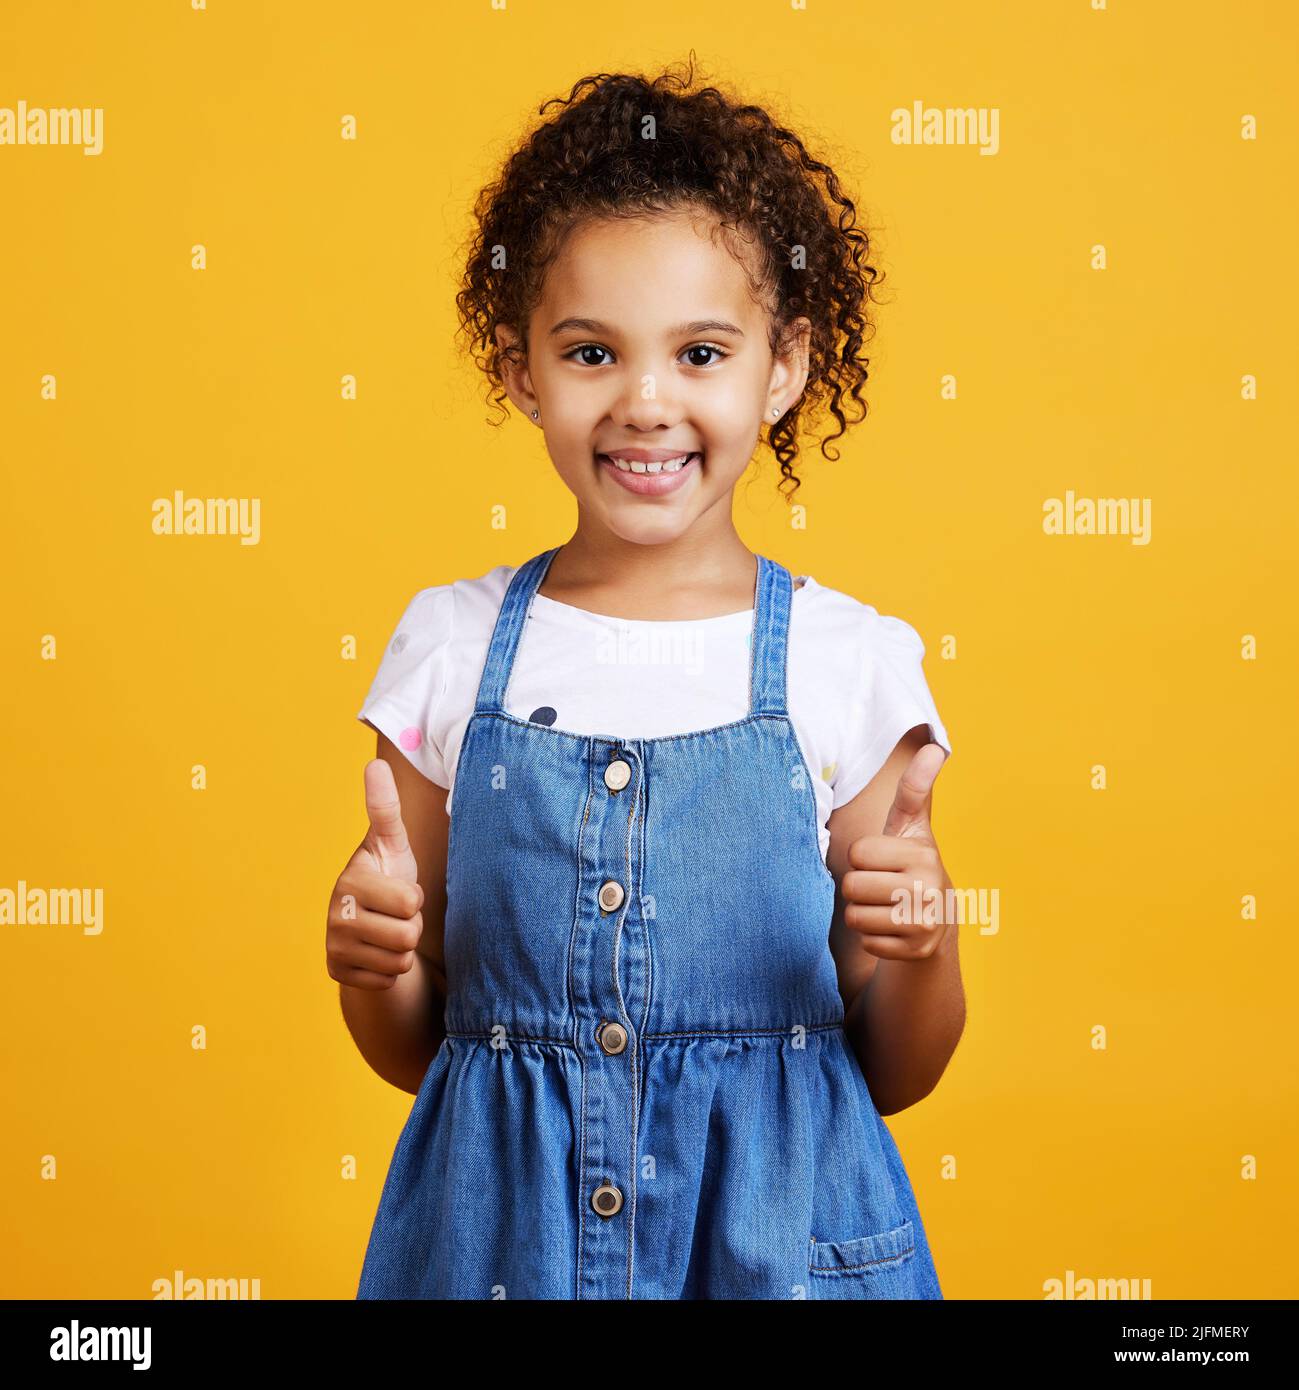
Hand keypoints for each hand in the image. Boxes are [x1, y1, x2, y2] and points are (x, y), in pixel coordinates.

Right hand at [325, 758, 424, 989]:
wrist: (370, 922)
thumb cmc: (387, 876)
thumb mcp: (391, 843)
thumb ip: (385, 807)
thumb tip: (375, 764)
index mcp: (350, 880)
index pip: (410, 903)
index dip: (414, 898)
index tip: (396, 887)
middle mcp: (333, 915)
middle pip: (406, 936)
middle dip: (410, 926)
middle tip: (395, 914)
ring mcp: (332, 946)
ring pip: (399, 961)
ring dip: (402, 949)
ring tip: (388, 929)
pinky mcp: (336, 973)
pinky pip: (387, 981)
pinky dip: (389, 971)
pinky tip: (377, 952)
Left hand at [840, 742, 952, 961]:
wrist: (936, 919)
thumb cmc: (910, 863)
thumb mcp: (911, 826)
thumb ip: (916, 788)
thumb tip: (933, 747)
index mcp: (922, 854)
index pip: (857, 853)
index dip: (862, 856)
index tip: (881, 859)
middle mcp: (927, 889)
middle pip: (851, 886)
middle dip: (857, 886)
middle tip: (881, 885)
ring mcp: (924, 924)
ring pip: (855, 917)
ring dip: (862, 912)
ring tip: (885, 905)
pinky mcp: (915, 952)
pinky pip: (866, 942)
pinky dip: (873, 937)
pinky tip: (892, 928)